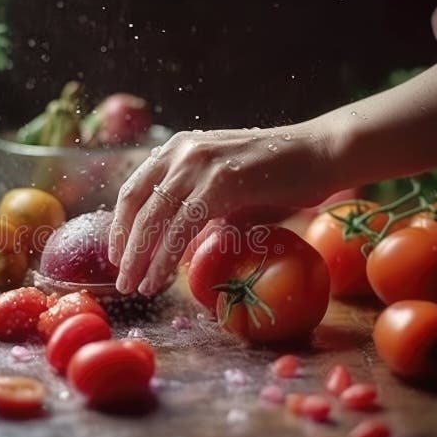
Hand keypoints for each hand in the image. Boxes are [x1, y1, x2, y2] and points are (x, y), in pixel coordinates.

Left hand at [108, 121, 336, 295]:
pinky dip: (166, 256)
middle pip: (137, 206)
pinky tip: (160, 278)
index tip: (117, 256)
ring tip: (135, 287)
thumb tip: (170, 244)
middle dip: (126, 249)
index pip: (134, 190)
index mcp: (177, 149)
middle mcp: (181, 151)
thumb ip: (195, 207)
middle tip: (122, 281)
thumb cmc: (275, 177)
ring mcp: (200, 163)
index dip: (120, 226)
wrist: (319, 155)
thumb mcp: (223, 188)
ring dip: (141, 258)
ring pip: (155, 218)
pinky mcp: (220, 182)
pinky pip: (182, 226)